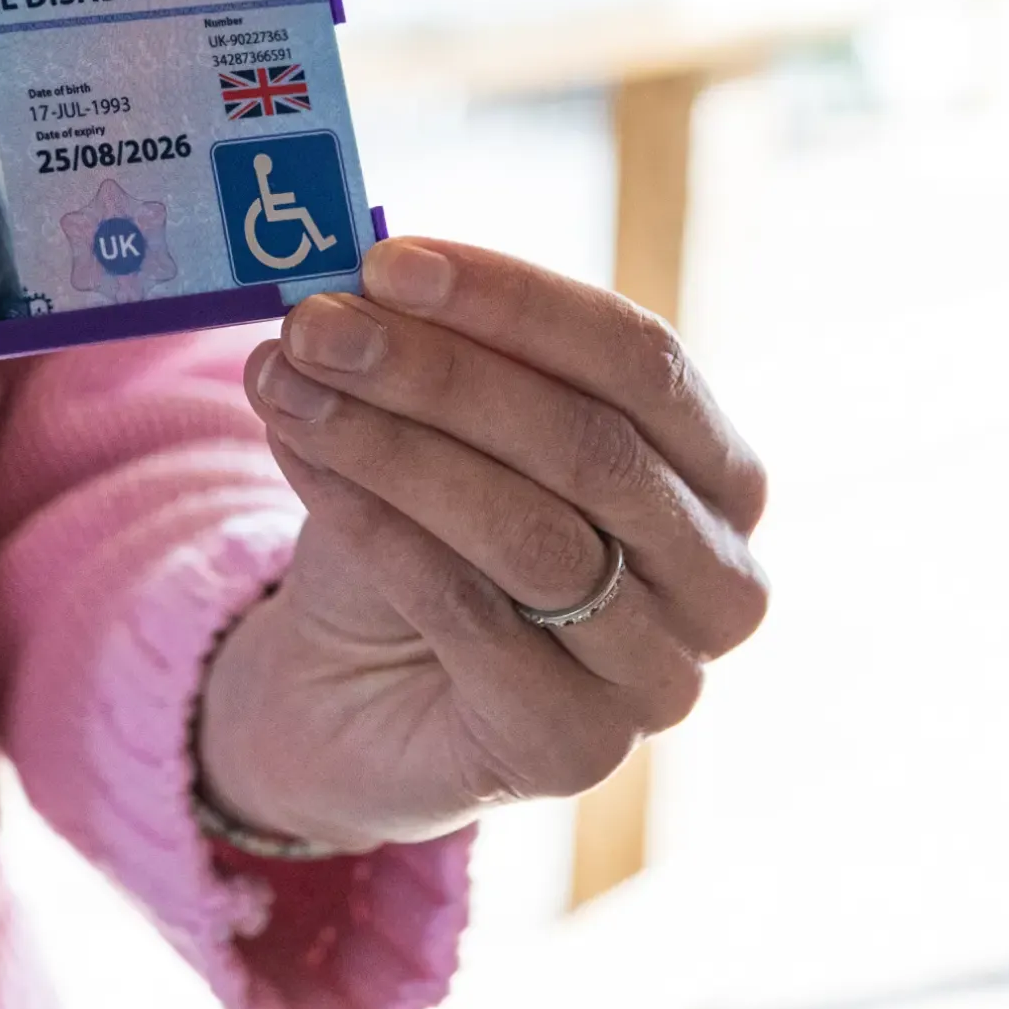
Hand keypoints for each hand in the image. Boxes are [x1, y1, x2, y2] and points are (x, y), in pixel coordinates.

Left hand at [195, 236, 770, 853]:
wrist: (350, 694)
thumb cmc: (419, 537)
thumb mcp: (440, 426)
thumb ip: (434, 353)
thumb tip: (357, 278)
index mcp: (720, 474)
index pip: (645, 362)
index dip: (518, 302)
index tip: (390, 260)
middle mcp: (720, 580)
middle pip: (591, 445)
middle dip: (439, 372)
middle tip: (317, 324)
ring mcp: (663, 678)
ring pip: (530, 533)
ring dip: (394, 444)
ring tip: (288, 385)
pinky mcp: (578, 748)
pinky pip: (470, 613)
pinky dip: (376, 524)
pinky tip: (305, 461)